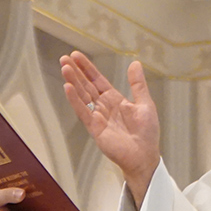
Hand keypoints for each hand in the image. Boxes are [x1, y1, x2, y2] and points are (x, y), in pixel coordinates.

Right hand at [60, 51, 159, 206]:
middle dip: (76, 72)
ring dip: (73, 82)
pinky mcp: (95, 128)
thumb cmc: (146, 133)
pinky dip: (75, 100)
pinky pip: (83, 112)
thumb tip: (135, 63)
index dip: (87, 68)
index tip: (76, 56)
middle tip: (64, 59)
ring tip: (64, 68)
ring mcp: (97, 117)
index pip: (97, 80)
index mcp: (114, 99)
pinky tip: (68, 88)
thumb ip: (138, 84)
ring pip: (82, 96)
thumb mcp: (145, 103)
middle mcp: (103, 106)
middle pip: (86, 86)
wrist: (144, 155)